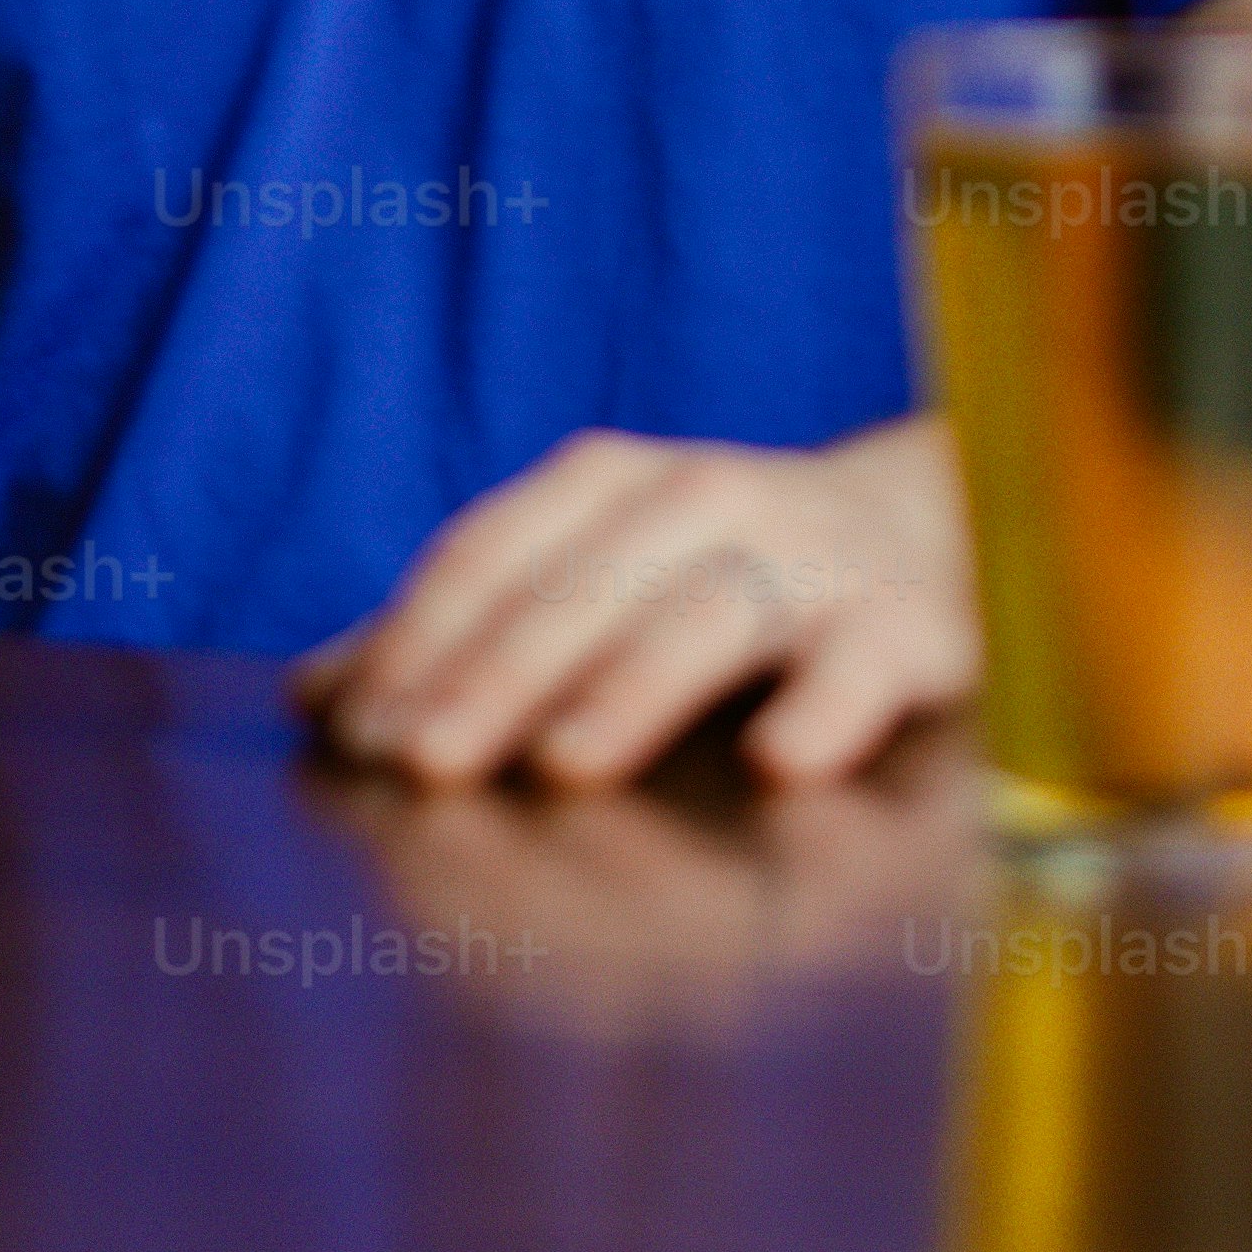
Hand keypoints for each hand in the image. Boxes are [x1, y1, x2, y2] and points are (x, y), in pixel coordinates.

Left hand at [292, 418, 977, 791]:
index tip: (356, 732)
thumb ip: (463, 633)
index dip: (420, 638)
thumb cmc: (722, 570)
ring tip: (565, 764)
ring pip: (709, 615)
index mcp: (607, 487)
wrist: (940, 530)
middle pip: (583, 587)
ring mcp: (809, 559)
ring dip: (632, 687)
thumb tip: (311, 698)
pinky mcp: (910, 626)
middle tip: (423, 764)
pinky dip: (825, 710)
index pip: (492, 552)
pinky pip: (864, 667)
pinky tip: (780, 765)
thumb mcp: (594, 573)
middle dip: (496, 675)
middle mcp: (702, 501)